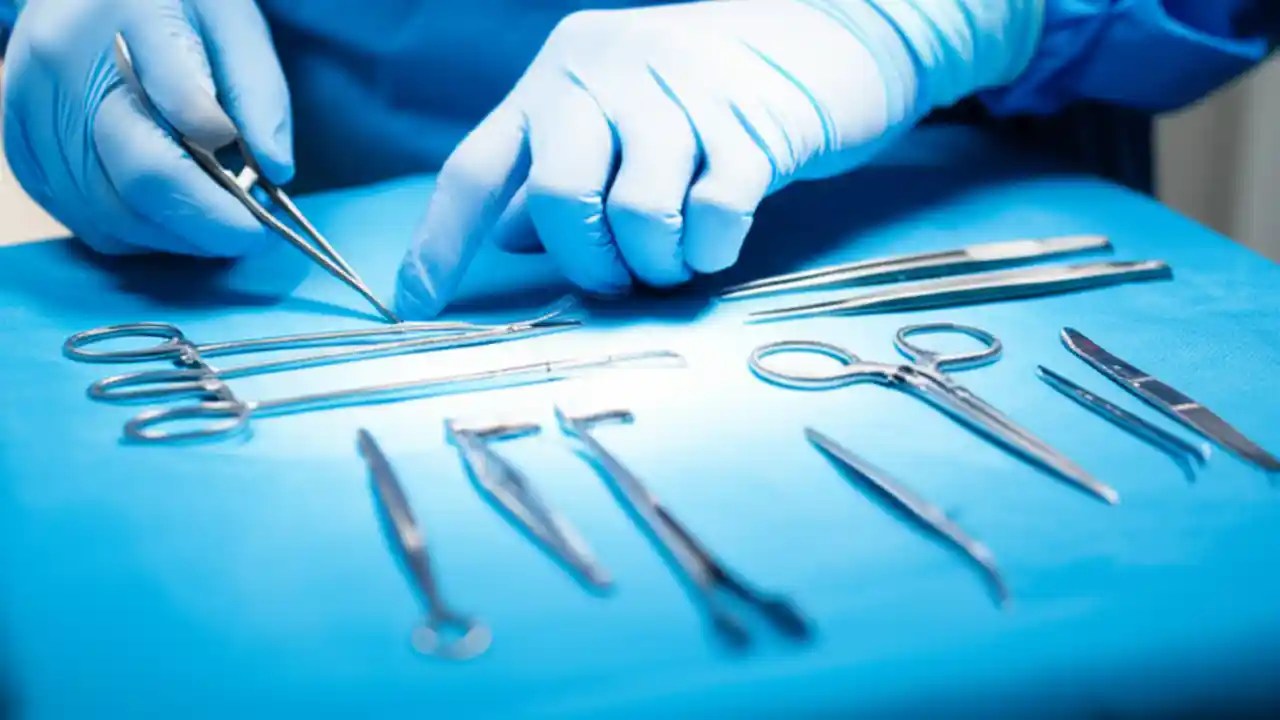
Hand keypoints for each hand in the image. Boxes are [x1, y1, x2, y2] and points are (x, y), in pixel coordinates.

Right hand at [2, 0, 291, 255]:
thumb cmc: (176, 4)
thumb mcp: (235, 28)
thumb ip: (258, 94)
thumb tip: (275, 171)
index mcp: (124, 28)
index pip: (178, 129)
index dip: (221, 198)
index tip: (263, 223)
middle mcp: (61, 72)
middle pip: (140, 184)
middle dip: (206, 226)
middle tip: (250, 234)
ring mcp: (31, 114)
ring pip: (111, 216)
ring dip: (174, 234)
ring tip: (215, 218)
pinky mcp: (24, 151)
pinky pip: (87, 220)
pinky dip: (139, 230)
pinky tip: (171, 210)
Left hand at [396, 0, 1041, 316]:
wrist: (821, 32)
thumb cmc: (699, 93)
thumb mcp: (615, 119)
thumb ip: (557, 172)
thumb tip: (510, 237)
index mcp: (554, 79)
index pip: (476, 170)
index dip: (440, 244)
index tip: (414, 306)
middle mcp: (602, 74)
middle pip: (561, 200)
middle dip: (588, 265)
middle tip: (617, 278)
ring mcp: (679, 91)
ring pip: (640, 215)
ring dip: (656, 264)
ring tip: (676, 258)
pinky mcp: (751, 117)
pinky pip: (713, 212)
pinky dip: (710, 250)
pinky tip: (716, 242)